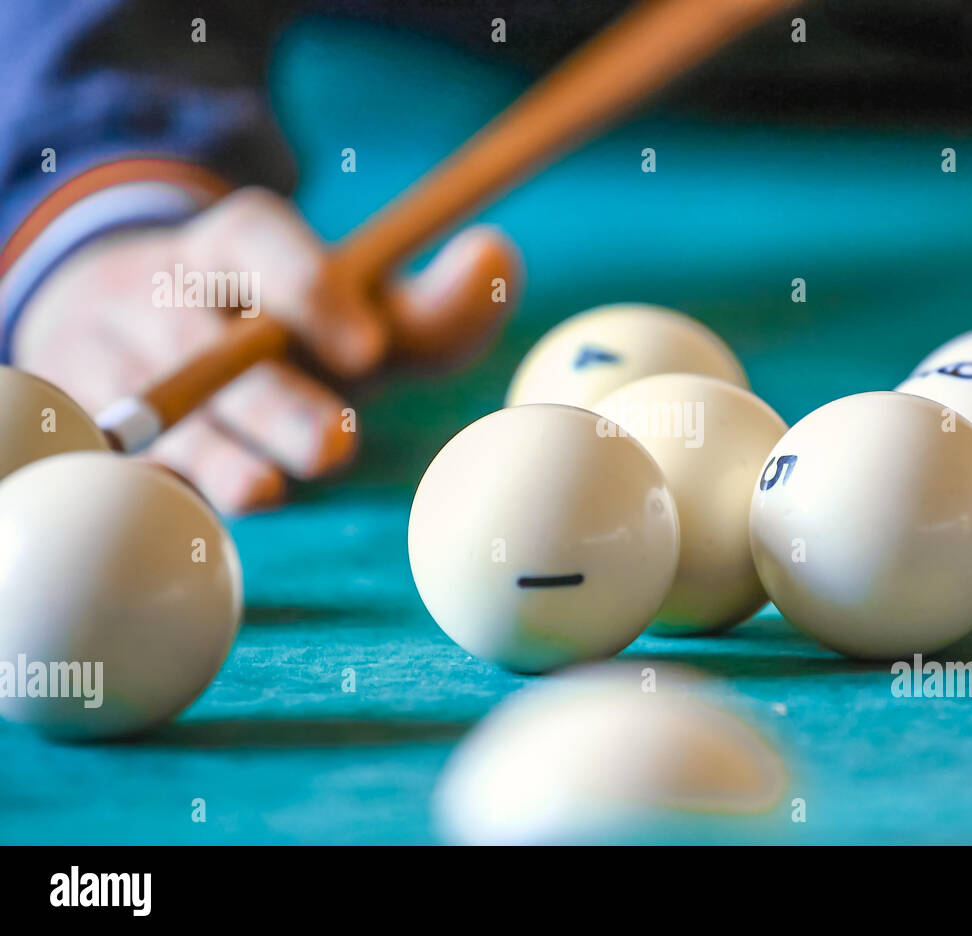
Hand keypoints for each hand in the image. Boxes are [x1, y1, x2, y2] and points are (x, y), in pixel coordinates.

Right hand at [14, 188, 519, 512]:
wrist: (110, 324)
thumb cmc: (278, 333)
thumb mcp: (350, 313)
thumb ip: (428, 306)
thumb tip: (498, 255)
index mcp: (231, 247)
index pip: (257, 236)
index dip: (309, 284)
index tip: (369, 349)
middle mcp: (164, 297)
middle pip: (212, 342)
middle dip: (277, 400)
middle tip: (336, 443)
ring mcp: (111, 365)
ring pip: (162, 415)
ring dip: (217, 458)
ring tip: (262, 491)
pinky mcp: (85, 434)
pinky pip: (115, 468)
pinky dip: (152, 492)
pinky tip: (183, 519)